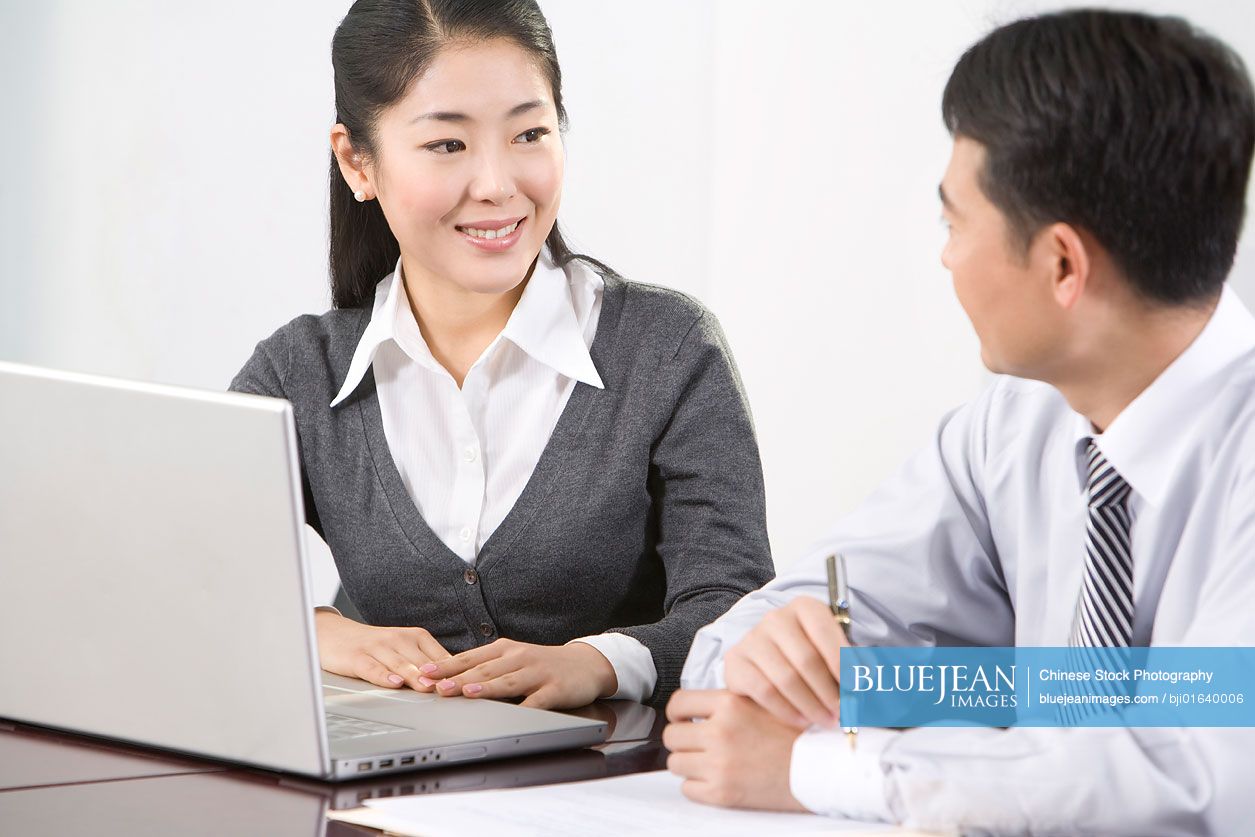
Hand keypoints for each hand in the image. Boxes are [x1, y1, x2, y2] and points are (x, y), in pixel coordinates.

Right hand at [314, 609, 449, 691]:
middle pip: (423, 662)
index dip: (454, 672)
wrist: (333, 634)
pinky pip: (373, 668)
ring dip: (416, 676)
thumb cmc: (374, 647)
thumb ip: (425, 664)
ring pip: (401, 664)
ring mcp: (378, 648)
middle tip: (453, 690)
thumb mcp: (404, 650)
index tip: (468, 686)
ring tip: (428, 688)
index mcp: (416, 637)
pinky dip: (384, 676)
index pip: (440, 657)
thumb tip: (455, 682)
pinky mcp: (358, 657)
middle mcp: (399, 639)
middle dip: (439, 676)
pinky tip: (394, 683)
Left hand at [416, 639, 616, 709]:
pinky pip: (537, 701)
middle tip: (437, 687)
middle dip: (459, 678)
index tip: (423, 673)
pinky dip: (523, 708)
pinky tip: (511, 715)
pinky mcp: (556, 688)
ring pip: (507, 681)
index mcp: (504, 649)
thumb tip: (449, 679)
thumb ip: (487, 667)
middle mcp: (519, 657)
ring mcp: (538, 673)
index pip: (470, 657)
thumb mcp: (513, 659)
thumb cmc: (542, 664)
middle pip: (485, 669)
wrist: (586, 664)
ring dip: (486, 688)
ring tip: (467, 693)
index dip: (446, 665)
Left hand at [664, 689, 805, 810]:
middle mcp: (721, 732)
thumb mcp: (764, 701)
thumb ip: (730, 699)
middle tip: (697, 743)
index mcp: (730, 704)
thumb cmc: (793, 736)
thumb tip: (699, 704)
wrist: (816, 770)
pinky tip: (716, 779)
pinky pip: (687, 788)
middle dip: (683, 740)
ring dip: (688, 763)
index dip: (677, 712)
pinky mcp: (722, 792)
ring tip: (708, 762)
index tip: (682, 719)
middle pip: (672, 735)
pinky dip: (698, 786)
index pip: (678, 703)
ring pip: (675, 763)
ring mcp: (719, 764)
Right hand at [724, 595, 847, 728]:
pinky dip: (786, 710)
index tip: (856, 690)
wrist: (767, 661)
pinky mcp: (736, 661)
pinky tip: (801, 721)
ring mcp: (753, 639)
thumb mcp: (834, 653)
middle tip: (843, 714)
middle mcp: (776, 618)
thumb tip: (877, 683)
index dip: (843, 664)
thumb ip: (856, 666)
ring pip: (786, 678)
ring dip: (811, 705)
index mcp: (804, 608)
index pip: (825, 633)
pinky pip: (763, 690)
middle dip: (829, 692)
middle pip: (806, 659)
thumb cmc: (809, 657)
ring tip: (826, 721)